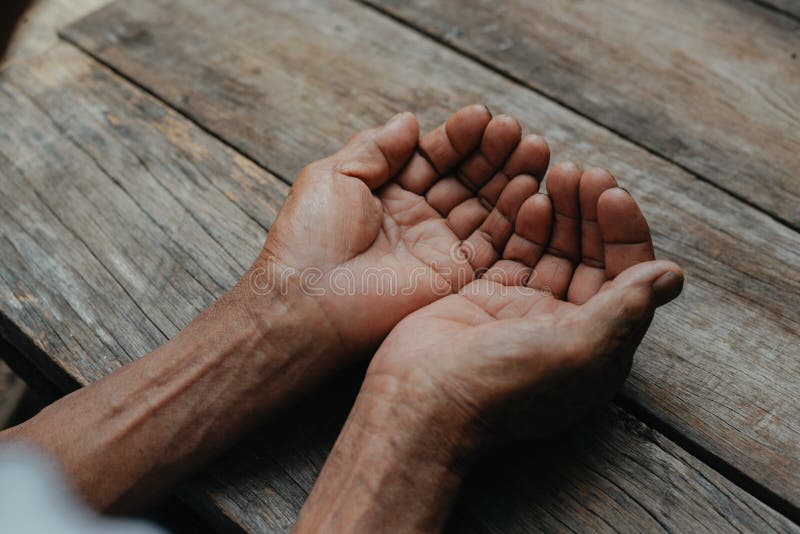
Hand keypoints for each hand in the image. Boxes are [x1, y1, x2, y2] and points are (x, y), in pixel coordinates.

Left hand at [254, 106, 549, 354]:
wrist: (309, 301)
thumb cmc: (310, 239)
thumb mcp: (335, 176)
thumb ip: (376, 148)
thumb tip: (409, 120)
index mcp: (388, 194)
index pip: (434, 158)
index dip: (458, 137)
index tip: (481, 117)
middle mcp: (418, 220)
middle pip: (466, 179)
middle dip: (492, 153)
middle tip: (513, 131)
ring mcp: (439, 248)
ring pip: (486, 207)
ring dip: (511, 177)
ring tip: (532, 148)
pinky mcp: (456, 277)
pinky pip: (495, 242)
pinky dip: (515, 216)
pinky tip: (531, 188)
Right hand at [369, 163, 683, 444]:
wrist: (424, 400)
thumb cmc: (504, 386)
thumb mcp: (579, 349)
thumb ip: (625, 309)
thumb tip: (672, 275)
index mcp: (597, 343)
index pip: (625, 276)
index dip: (624, 232)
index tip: (611, 193)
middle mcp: (565, 325)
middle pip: (589, 256)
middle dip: (591, 213)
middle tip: (582, 173)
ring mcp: (523, 308)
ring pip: (552, 248)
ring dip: (560, 211)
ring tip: (558, 173)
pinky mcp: (487, 296)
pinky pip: (513, 250)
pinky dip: (522, 222)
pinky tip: (528, 194)